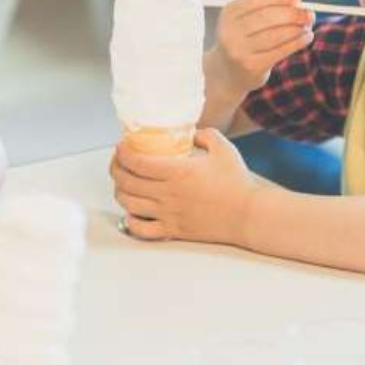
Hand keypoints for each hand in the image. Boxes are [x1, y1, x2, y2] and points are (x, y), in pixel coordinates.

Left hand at [111, 128, 255, 243]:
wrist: (248, 214)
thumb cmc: (237, 183)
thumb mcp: (222, 148)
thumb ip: (204, 135)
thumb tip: (190, 134)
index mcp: (177, 171)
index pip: (136, 161)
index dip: (122, 153)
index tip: (121, 147)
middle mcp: (168, 194)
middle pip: (126, 182)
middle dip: (115, 169)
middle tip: (117, 162)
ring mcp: (168, 214)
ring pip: (129, 204)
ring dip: (119, 191)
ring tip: (122, 183)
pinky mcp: (173, 230)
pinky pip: (141, 229)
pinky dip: (130, 220)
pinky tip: (132, 211)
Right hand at [207, 0, 314, 96]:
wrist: (228, 71)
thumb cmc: (244, 35)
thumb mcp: (249, 14)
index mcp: (229, 12)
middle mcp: (230, 31)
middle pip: (268, 18)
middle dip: (293, 14)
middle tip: (309, 13)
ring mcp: (239, 51)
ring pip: (276, 35)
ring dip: (297, 29)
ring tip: (308, 25)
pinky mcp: (251, 66)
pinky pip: (280, 51)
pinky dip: (297, 42)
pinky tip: (306, 37)